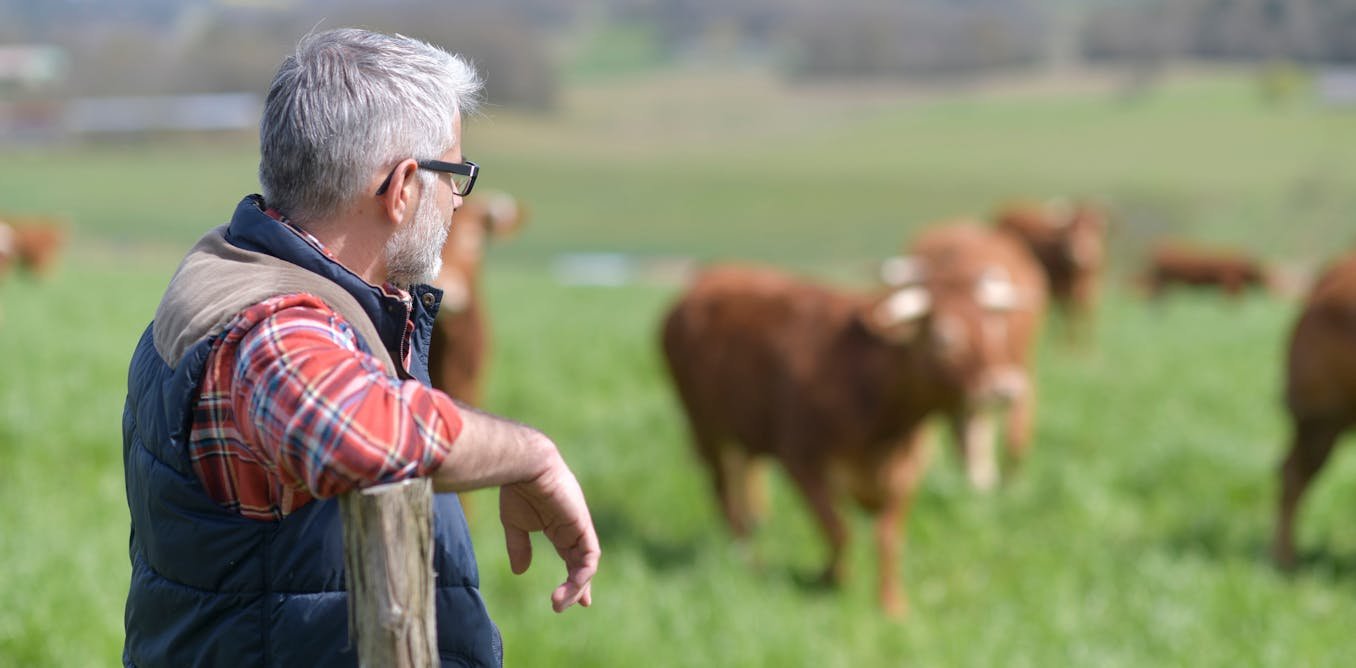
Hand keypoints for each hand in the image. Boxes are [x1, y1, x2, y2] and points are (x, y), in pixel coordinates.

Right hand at [499, 454, 599, 612]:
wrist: (525, 466)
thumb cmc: (518, 489)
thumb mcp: (515, 524)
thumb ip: (520, 547)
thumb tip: (520, 572)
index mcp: (559, 526)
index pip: (570, 556)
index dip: (571, 577)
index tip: (565, 597)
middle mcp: (572, 528)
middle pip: (581, 563)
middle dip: (580, 585)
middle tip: (580, 603)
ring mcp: (580, 527)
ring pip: (586, 564)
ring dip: (576, 586)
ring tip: (559, 603)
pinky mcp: (583, 526)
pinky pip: (590, 556)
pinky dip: (582, 574)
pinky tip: (571, 587)